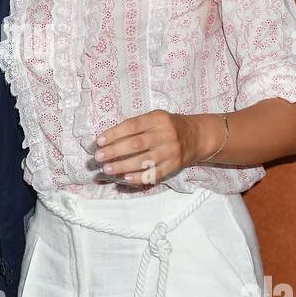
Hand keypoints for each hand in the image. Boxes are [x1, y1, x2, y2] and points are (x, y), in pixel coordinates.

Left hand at [92, 109, 208, 186]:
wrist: (197, 136)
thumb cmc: (169, 126)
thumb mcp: (155, 118)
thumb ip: (136, 126)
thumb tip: (109, 138)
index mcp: (157, 119)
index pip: (132, 126)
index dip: (114, 134)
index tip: (99, 141)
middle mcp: (165, 134)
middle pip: (136, 144)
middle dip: (115, 151)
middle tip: (98, 157)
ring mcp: (170, 151)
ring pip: (143, 160)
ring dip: (123, 166)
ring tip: (107, 169)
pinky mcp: (174, 165)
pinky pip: (155, 173)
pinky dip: (139, 177)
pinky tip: (126, 178)